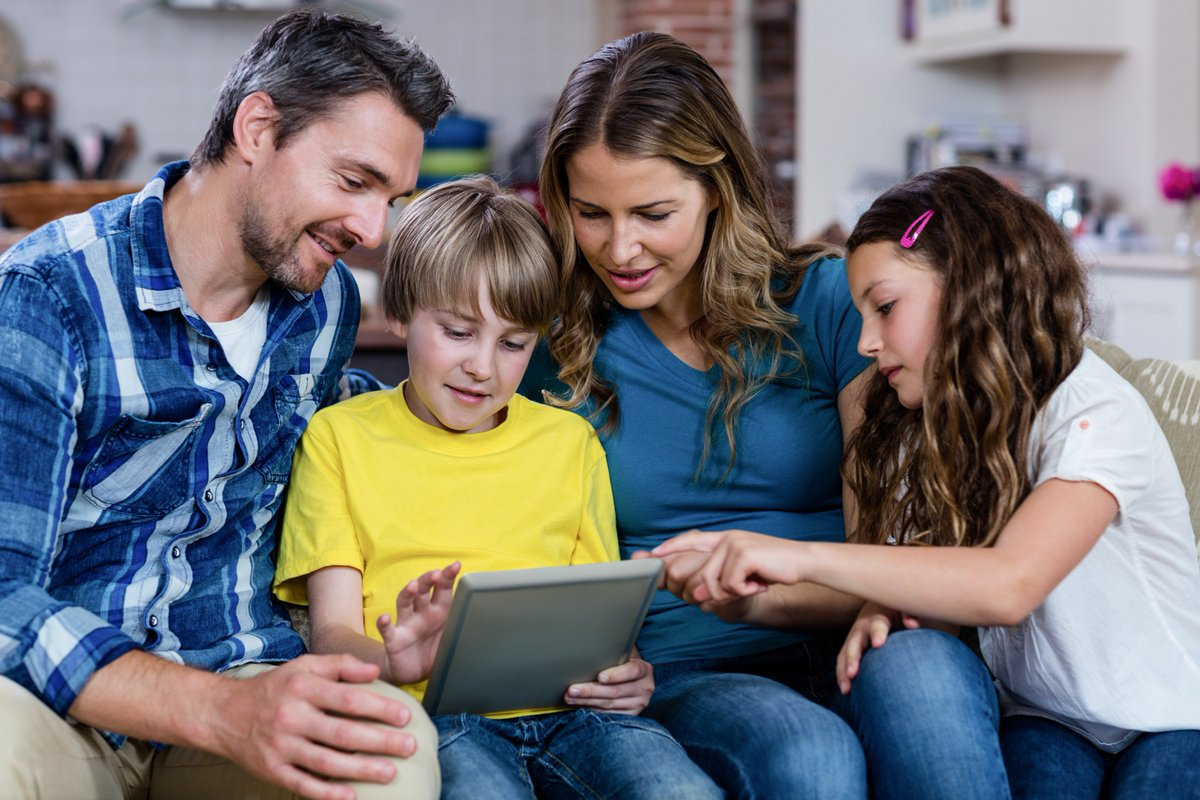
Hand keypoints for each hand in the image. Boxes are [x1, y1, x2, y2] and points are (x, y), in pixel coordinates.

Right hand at [209, 654, 418, 799]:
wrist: (224, 714)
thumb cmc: (274, 688)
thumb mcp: (303, 667)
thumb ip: (340, 665)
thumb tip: (375, 671)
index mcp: (302, 689)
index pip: (347, 699)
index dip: (379, 708)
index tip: (406, 715)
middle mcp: (291, 717)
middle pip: (342, 733)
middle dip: (380, 742)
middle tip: (409, 746)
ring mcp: (280, 747)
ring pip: (327, 762)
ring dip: (361, 770)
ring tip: (390, 772)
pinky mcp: (271, 770)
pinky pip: (303, 784)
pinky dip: (327, 793)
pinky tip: (352, 796)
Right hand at [377, 561, 459, 684]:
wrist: (416, 673)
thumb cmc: (437, 650)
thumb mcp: (454, 637)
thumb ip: (466, 626)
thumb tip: (494, 624)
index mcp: (439, 609)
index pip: (443, 588)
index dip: (448, 575)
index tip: (456, 565)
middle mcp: (422, 612)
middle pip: (422, 590)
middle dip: (428, 580)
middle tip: (435, 574)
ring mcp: (407, 624)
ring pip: (404, 603)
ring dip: (408, 593)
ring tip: (413, 585)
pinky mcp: (394, 639)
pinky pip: (387, 629)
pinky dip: (384, 623)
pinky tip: (383, 617)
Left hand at [564, 654, 653, 714]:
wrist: (635, 679)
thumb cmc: (624, 662)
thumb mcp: (624, 653)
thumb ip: (614, 652)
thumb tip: (589, 647)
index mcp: (644, 670)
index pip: (632, 672)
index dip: (616, 675)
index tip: (600, 677)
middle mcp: (644, 688)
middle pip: (615, 691)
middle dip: (591, 690)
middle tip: (572, 689)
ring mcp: (638, 704)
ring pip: (609, 704)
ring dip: (586, 701)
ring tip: (570, 697)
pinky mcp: (630, 716)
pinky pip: (608, 714)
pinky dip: (592, 710)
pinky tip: (579, 705)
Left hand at [652, 529, 806, 603]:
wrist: (803, 562)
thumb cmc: (771, 569)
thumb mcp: (740, 573)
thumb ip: (716, 579)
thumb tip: (692, 595)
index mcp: (722, 539)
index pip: (687, 541)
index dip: (667, 550)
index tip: (649, 556)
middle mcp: (724, 538)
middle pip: (692, 572)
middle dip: (704, 593)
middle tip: (731, 594)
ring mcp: (733, 544)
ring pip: (709, 583)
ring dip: (729, 595)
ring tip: (750, 588)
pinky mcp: (744, 554)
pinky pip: (729, 586)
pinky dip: (744, 592)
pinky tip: (759, 584)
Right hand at [836, 601, 901, 694]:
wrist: (880, 608)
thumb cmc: (897, 612)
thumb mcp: (904, 609)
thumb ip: (909, 614)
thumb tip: (912, 624)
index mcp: (877, 616)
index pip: (877, 625)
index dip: (877, 633)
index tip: (879, 644)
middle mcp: (861, 627)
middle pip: (854, 642)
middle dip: (852, 658)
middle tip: (852, 673)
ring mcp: (853, 638)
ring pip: (844, 654)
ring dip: (843, 671)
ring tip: (846, 690)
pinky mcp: (850, 648)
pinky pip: (842, 662)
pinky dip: (842, 675)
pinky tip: (846, 691)